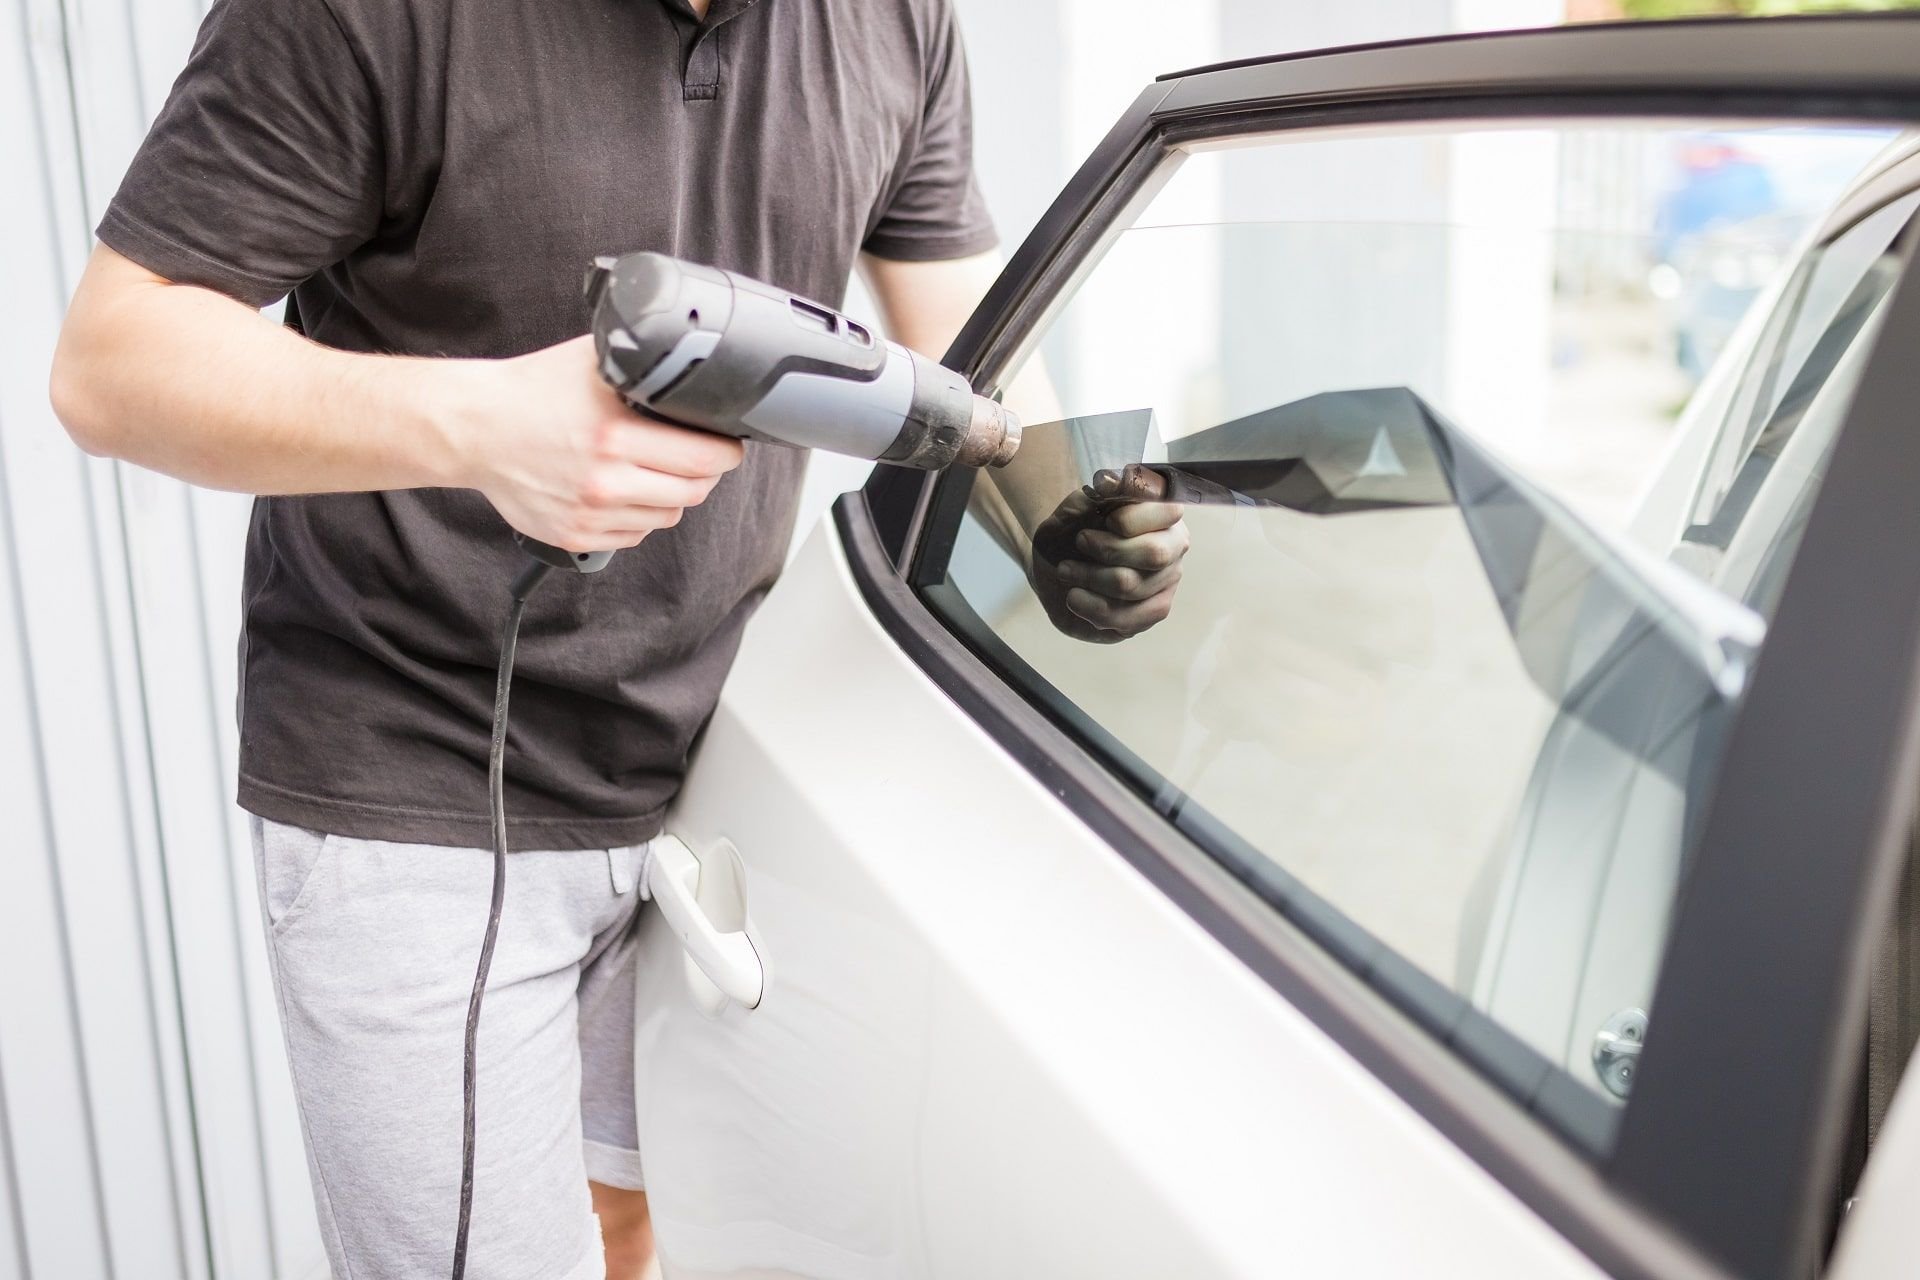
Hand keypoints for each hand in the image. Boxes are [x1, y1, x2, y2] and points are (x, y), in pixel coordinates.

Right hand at [448, 334, 744, 552]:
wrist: (475, 428)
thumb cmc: (531, 391)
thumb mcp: (593, 361)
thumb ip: (642, 365)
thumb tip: (691, 365)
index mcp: (614, 433)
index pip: (704, 458)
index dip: (724, 451)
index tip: (726, 445)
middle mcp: (604, 479)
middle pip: (693, 491)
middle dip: (704, 473)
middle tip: (697, 457)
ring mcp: (590, 512)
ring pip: (667, 517)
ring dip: (672, 496)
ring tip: (654, 472)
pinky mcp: (575, 535)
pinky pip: (634, 536)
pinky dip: (638, 516)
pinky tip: (625, 491)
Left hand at [1029, 467, 1187, 642]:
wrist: (1056, 560)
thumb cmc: (1073, 528)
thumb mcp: (1076, 506)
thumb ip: (1096, 494)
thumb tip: (1110, 482)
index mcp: (1164, 510)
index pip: (1167, 511)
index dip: (1132, 519)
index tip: (1105, 519)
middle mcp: (1174, 544)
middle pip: (1154, 554)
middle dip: (1108, 550)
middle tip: (1080, 542)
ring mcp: (1167, 580)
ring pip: (1133, 586)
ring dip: (1090, 578)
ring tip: (1064, 570)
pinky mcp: (1152, 611)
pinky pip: (1129, 618)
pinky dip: (1093, 608)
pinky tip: (1074, 598)